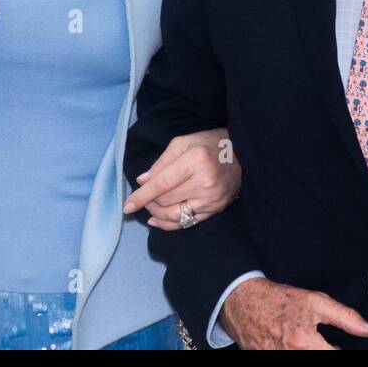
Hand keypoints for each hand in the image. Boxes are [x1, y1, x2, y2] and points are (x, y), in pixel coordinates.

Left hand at [122, 127, 240, 230]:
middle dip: (149, 201)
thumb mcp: (182, 143)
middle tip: (144, 195)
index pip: (162, 184)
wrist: (241, 153)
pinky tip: (157, 219)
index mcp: (196, 161)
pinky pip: (187, 222)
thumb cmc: (209, 143)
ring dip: (157, 213)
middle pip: (166, 201)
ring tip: (150, 206)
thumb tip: (142, 182)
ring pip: (175, 216)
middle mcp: (205, 183)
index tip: (126, 206)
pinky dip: (169, 224)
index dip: (142, 196)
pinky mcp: (216, 209)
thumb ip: (161, 163)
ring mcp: (212, 199)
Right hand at [220, 277, 367, 349]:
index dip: (342, 353)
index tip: (342, 347)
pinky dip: (297, 353)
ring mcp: (276, 359)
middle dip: (326, 351)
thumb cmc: (279, 300)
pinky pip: (288, 362)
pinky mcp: (266, 362)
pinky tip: (300, 348)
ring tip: (311, 344)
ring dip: (313, 354)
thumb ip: (346, 318)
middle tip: (327, 345)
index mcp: (303, 340)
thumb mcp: (316, 301)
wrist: (242, 302)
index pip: (335, 357)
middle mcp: (288, 355)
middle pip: (320, 360)